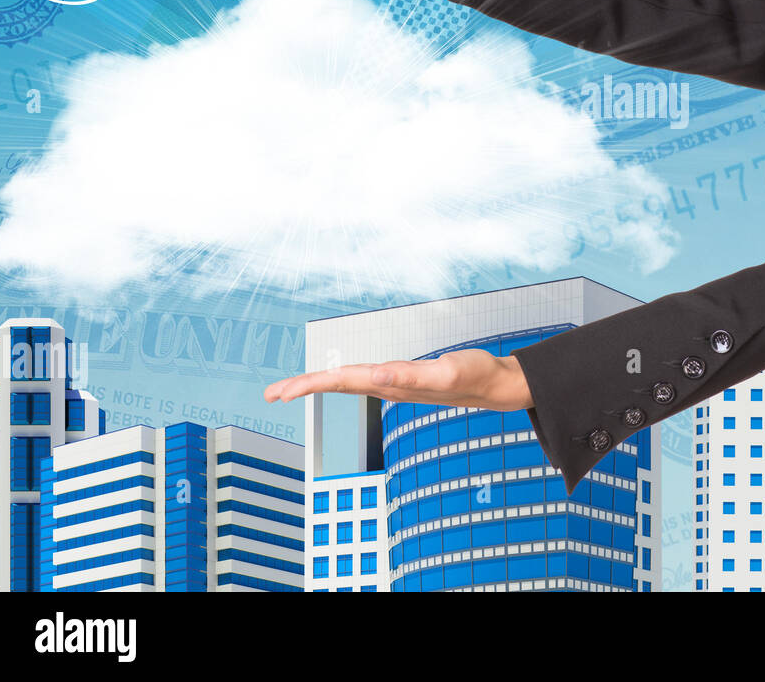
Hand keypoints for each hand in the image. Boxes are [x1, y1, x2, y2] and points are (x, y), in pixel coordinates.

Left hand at [264, 350, 534, 410]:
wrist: (494, 386)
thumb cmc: (475, 376)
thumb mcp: (447, 372)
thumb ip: (413, 376)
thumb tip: (377, 376)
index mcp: (393, 383)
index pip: (344, 382)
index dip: (313, 384)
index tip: (284, 392)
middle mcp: (388, 385)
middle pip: (338, 384)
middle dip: (304, 387)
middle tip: (270, 393)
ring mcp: (394, 383)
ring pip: (348, 382)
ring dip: (318, 384)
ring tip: (289, 389)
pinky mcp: (401, 378)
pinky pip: (364, 378)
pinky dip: (342, 378)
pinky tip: (333, 380)